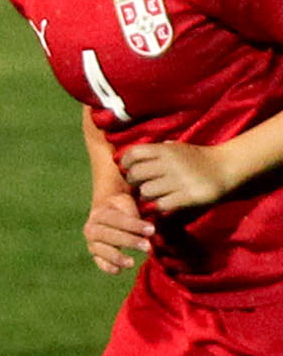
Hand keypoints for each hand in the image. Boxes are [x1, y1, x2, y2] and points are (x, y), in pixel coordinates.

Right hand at [81, 190, 152, 272]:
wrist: (109, 212)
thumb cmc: (125, 208)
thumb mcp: (130, 205)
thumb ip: (139, 212)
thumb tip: (157, 228)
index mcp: (100, 212)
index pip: (117, 219)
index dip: (134, 225)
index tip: (152, 230)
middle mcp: (92, 227)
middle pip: (108, 235)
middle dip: (129, 241)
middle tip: (147, 247)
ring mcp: (92, 242)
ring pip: (102, 249)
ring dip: (117, 257)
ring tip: (131, 263)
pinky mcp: (95, 253)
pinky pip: (99, 261)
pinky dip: (107, 266)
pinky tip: (118, 270)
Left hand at [121, 140, 236, 213]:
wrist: (228, 166)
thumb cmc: (199, 159)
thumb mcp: (178, 148)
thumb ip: (157, 151)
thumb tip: (131, 157)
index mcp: (166, 150)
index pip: (133, 153)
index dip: (126, 163)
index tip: (130, 170)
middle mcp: (170, 163)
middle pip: (135, 174)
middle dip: (133, 183)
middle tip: (141, 186)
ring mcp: (180, 179)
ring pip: (146, 192)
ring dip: (147, 197)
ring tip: (156, 196)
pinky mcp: (188, 195)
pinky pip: (161, 205)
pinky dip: (160, 207)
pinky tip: (166, 203)